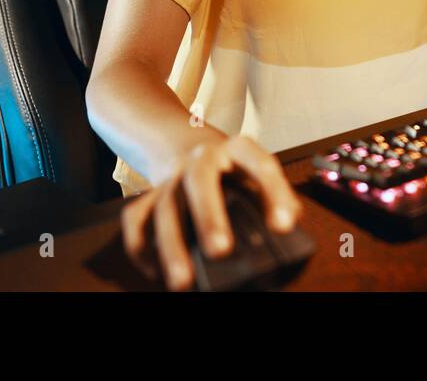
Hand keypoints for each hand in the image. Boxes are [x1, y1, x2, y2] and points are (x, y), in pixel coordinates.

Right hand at [119, 134, 301, 290]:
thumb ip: (276, 201)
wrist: (191, 145)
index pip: (260, 164)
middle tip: (221, 250)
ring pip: (165, 204)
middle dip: (209, 215)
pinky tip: (157, 272)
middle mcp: (203, 157)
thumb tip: (290, 236)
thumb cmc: (235, 172)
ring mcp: (173, 175)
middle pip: (200, 178)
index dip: (273, 194)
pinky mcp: (149, 194)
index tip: (283, 226)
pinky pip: (136, 218)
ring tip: (184, 281)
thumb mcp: (259, 176)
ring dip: (173, 245)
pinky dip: (141, 246)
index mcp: (239, 150)